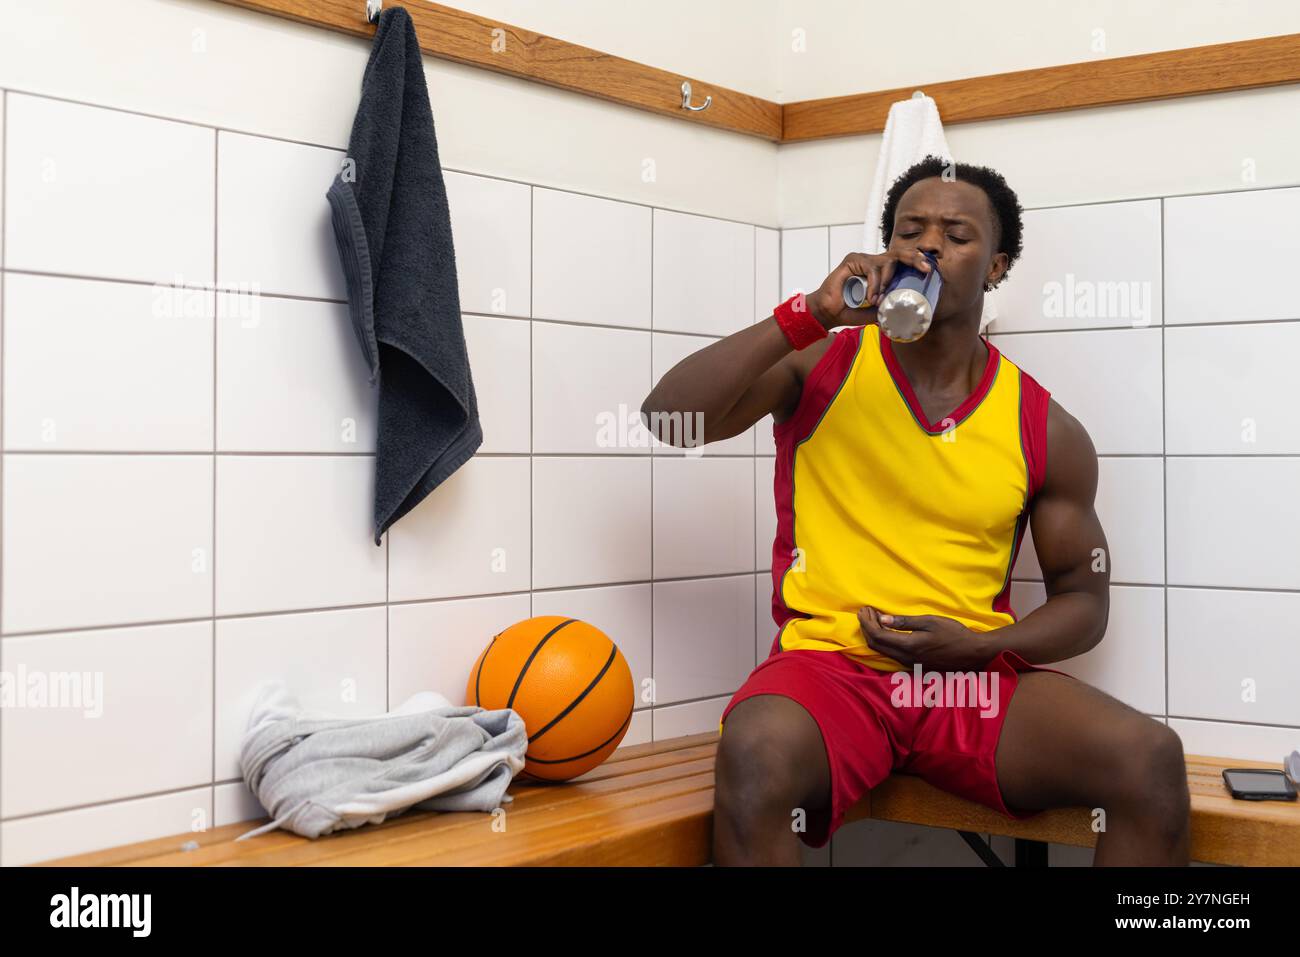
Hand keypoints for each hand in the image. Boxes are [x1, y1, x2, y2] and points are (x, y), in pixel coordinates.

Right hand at [806, 249, 933, 330]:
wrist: (828, 313)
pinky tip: (869, 297)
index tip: (930, 269)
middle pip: (899, 253)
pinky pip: (871, 268)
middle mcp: (873, 262)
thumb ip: (890, 306)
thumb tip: (909, 312)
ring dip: (886, 282)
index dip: (917, 262)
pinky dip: (874, 284)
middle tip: (925, 268)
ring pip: (886, 261)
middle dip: (915, 259)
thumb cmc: (850, 310)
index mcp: (881, 271)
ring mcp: (863, 259)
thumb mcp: (877, 310)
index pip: (903, 261)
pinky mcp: (853, 260)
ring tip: (877, 300)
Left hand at [856, 605, 991, 670]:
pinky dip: (883, 640)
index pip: (877, 635)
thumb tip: (882, 619)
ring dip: (874, 634)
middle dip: (866, 627)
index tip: (864, 609)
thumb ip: (904, 622)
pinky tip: (886, 629)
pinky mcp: (913, 664)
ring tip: (873, 617)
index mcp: (908, 646)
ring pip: (881, 650)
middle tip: (865, 611)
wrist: (972, 653)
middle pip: (875, 645)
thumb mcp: (930, 622)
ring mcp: (908, 663)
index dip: (866, 622)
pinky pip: (890, 653)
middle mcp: (905, 658)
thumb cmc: (953, 634)